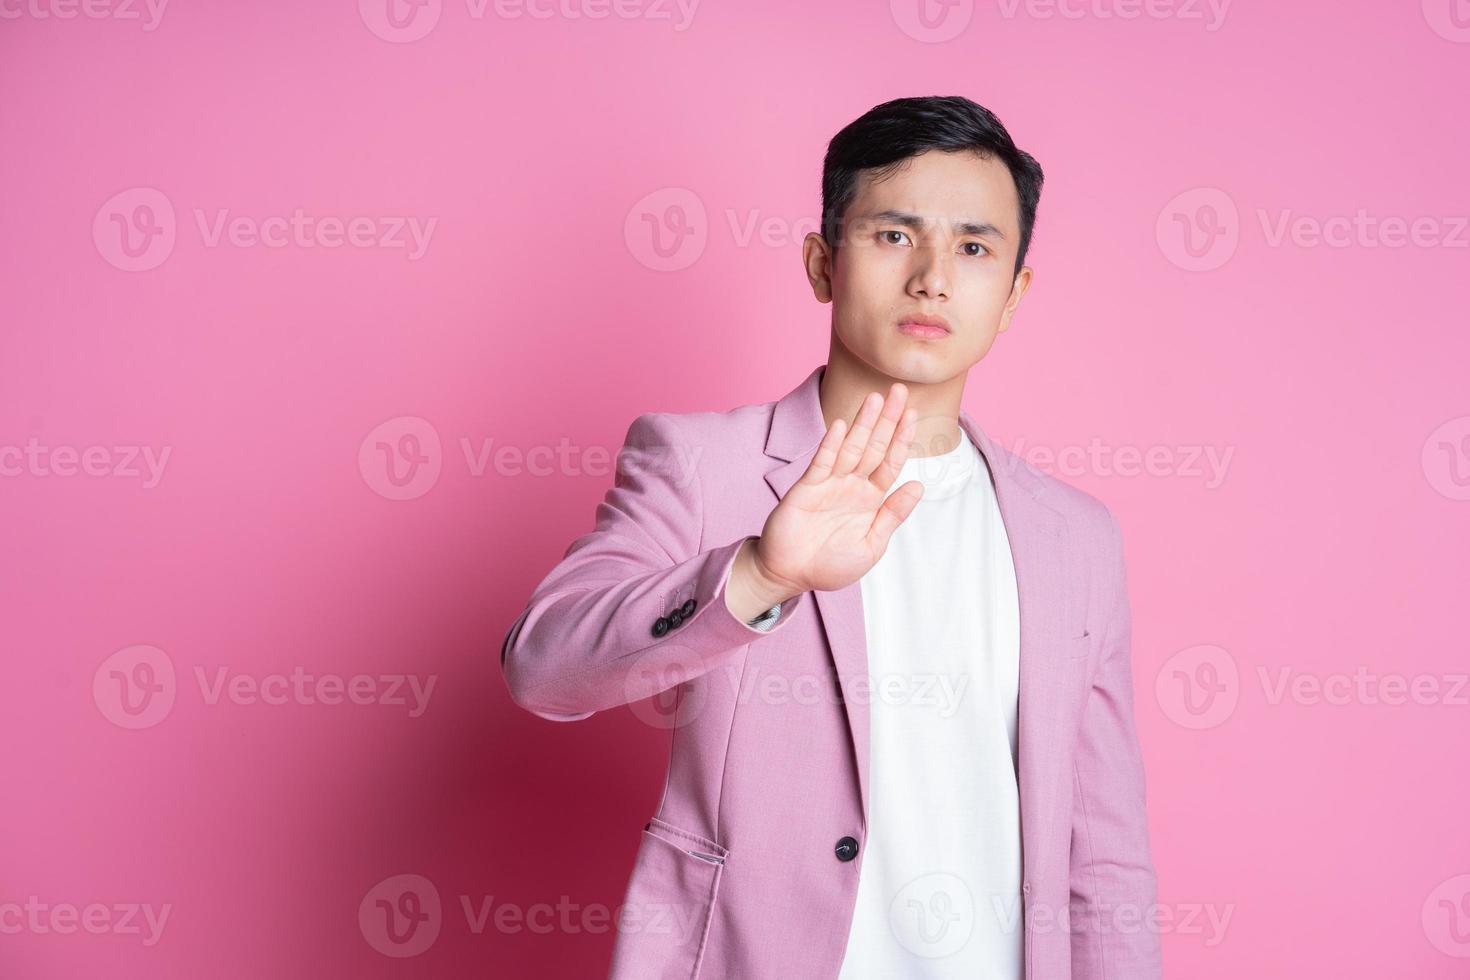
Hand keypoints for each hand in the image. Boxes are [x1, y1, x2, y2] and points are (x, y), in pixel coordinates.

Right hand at [751, 382, 923, 596]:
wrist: (790, 575)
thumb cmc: (831, 565)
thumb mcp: (871, 545)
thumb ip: (893, 515)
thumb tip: (918, 485)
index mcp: (871, 500)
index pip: (891, 463)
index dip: (902, 440)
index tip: (913, 415)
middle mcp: (852, 486)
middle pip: (874, 447)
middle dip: (887, 420)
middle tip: (899, 390)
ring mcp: (829, 484)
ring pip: (851, 448)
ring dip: (863, 423)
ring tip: (875, 398)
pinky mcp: (807, 488)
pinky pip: (822, 463)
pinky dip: (832, 444)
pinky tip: (842, 425)